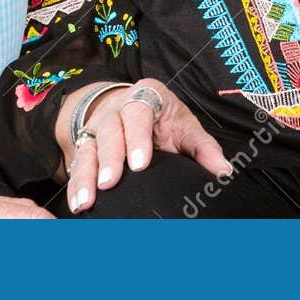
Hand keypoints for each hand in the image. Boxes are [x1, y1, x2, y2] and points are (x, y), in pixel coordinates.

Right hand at [53, 79, 230, 213]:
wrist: (130, 106)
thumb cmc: (164, 120)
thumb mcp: (186, 126)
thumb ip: (204, 148)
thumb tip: (224, 172)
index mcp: (146, 96)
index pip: (139, 113)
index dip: (138, 137)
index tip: (140, 165)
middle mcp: (116, 109)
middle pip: (109, 130)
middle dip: (109, 158)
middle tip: (109, 183)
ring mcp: (96, 127)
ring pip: (88, 148)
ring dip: (85, 176)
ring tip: (85, 202)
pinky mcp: (83, 145)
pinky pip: (76, 164)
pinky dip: (75, 184)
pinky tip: (77, 204)